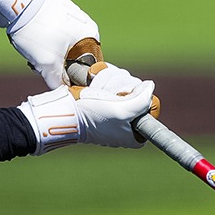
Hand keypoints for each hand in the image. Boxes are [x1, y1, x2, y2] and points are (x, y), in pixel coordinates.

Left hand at [0, 0, 99, 88]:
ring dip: (51, 55)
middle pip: (77, 56)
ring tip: (34, 55)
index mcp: (91, 35)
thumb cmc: (37, 31)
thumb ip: (58, 82)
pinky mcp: (58, 10)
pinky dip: (47, 42)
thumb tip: (63, 92)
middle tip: (43, 68)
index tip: (62, 82)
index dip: (77, 78)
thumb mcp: (47, 63)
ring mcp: (72, 15)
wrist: (17, 0)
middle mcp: (86, 24)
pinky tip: (33, 42)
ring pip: (65, 46)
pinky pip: (57, 34)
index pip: (90, 66)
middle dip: (60, 66)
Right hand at [18, 64, 155, 153]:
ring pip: (124, 84)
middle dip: (122, 87)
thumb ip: (143, 100)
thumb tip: (149, 87)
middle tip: (110, 95)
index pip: (150, 108)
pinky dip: (103, 80)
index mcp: (134, 134)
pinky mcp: (102, 99)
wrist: (64, 111)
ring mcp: (114, 110)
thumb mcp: (124, 110)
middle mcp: (126, 123)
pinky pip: (111, 82)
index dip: (141, 99)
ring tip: (97, 92)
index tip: (128, 98)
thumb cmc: (92, 115)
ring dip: (110, 83)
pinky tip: (93, 85)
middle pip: (137, 92)